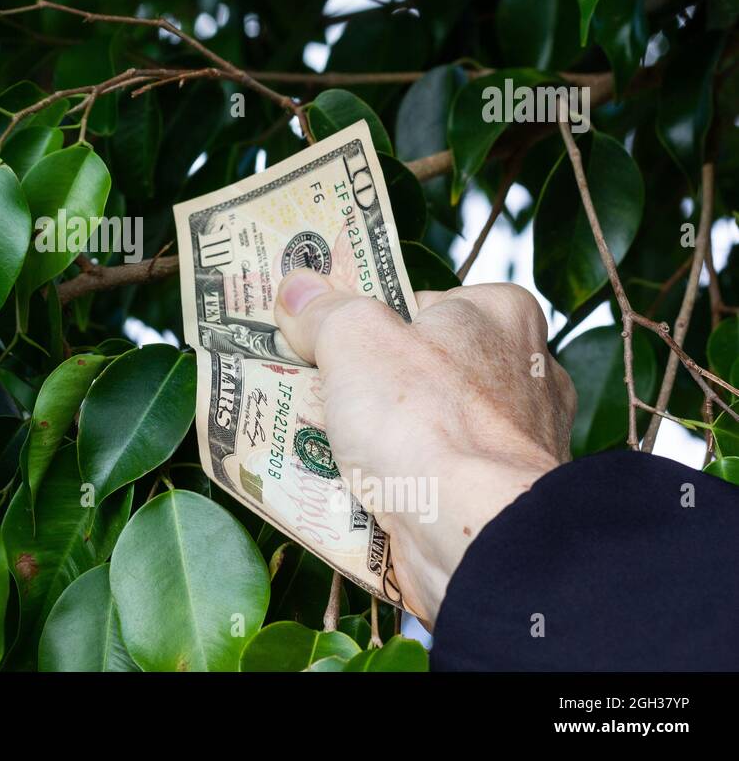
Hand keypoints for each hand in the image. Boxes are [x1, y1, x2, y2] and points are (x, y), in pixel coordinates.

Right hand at [273, 269, 575, 624]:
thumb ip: (324, 310)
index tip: (325, 339)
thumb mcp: (355, 339)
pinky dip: (397, 484)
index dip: (369, 320)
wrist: (473, 534)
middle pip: (422, 367)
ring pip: (425, 426)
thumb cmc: (426, 422)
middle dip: (369, 384)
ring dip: (378, 440)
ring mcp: (519, 442)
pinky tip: (358, 490)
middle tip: (316, 394)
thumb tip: (297, 289)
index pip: (422, 302)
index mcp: (504, 316)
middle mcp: (525, 374)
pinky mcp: (501, 498)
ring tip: (327, 447)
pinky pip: (434, 478)